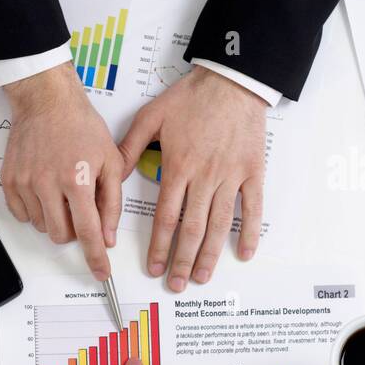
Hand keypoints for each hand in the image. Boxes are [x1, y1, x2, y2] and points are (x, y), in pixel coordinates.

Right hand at [2, 64, 123, 279]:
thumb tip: (107, 236)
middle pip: (60, 235)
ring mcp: (25, 183)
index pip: (88, 231)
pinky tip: (44, 189)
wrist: (47, 101)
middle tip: (79, 209)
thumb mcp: (110, 160)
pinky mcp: (10, 180)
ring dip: (54, 218)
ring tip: (61, 190)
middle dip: (73, 231)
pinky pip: (22, 214)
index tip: (100, 273)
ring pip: (41, 226)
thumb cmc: (80, 125)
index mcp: (78, 179)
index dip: (95, 257)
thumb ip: (111, 202)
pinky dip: (35, 210)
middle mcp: (49, 183)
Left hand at [117, 65, 266, 289]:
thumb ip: (129, 147)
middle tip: (176, 285)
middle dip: (182, 261)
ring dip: (210, 255)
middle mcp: (205, 177)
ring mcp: (231, 176)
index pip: (166, 218)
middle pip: (192, 229)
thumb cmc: (192, 97)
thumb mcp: (151, 117)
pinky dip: (250, 232)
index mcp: (178, 167)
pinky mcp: (253, 171)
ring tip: (202, 277)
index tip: (154, 267)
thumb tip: (112, 174)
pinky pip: (253, 207)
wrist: (232, 79)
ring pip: (219, 224)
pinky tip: (244, 253)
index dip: (159, 247)